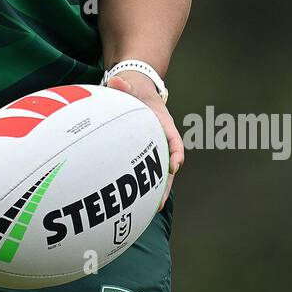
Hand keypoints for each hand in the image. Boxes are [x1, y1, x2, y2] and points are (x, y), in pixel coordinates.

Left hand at [106, 72, 181, 210]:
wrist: (135, 88)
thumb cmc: (134, 88)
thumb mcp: (130, 84)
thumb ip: (124, 84)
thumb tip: (115, 82)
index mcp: (163, 122)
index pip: (173, 139)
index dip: (176, 152)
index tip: (175, 164)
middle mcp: (162, 138)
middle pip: (168, 164)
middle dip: (166, 183)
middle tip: (160, 202)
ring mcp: (154, 146)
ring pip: (158, 171)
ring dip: (156, 189)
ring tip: (152, 209)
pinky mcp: (143, 151)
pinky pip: (144, 169)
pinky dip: (142, 184)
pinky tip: (133, 201)